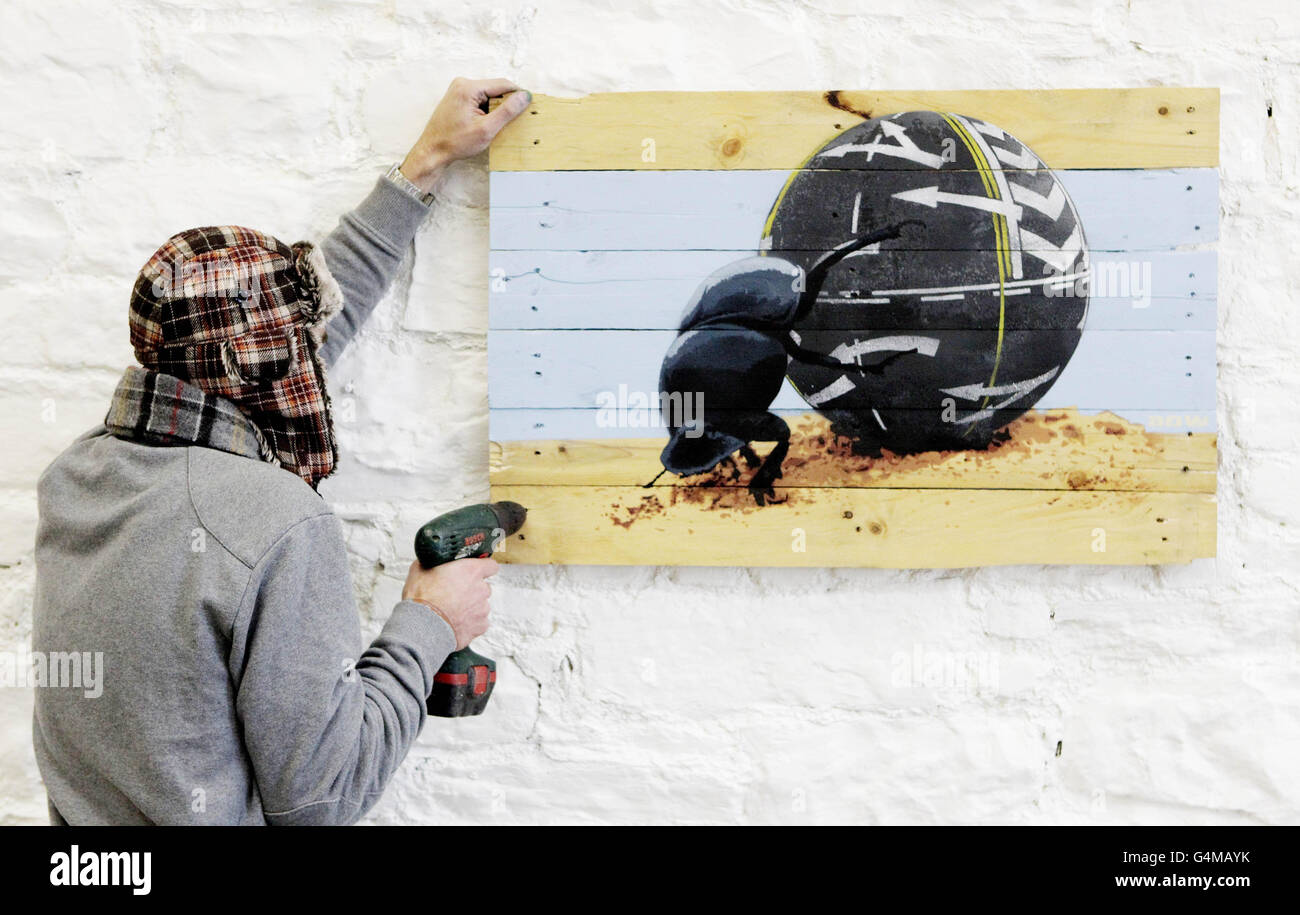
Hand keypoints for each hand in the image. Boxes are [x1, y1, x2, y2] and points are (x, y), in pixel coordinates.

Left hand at [399, 77, 531, 192]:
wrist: (432, 151)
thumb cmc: (455, 142)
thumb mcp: (486, 129)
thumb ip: (507, 111)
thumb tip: (525, 96)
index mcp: (469, 87)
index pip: (503, 84)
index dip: (518, 95)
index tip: (531, 106)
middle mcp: (463, 84)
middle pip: (496, 88)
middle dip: (507, 103)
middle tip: (516, 120)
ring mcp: (459, 90)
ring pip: (489, 95)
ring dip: (497, 108)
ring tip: (500, 125)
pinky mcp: (458, 98)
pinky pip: (480, 99)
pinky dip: (488, 110)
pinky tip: (489, 124)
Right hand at [402, 557, 498, 649]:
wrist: (422, 626)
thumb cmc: (422, 599)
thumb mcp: (421, 570)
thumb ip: (433, 562)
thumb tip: (430, 560)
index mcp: (471, 571)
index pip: (490, 565)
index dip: (483, 568)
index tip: (477, 571)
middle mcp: (481, 589)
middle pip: (483, 587)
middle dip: (472, 590)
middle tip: (455, 594)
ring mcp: (482, 608)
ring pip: (480, 606)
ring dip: (470, 607)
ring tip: (451, 611)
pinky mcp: (480, 626)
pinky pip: (478, 622)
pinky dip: (469, 623)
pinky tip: (454, 622)